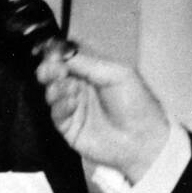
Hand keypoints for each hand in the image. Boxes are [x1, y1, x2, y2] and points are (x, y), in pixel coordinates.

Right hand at [36, 46, 169, 181]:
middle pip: (57, 72)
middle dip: (50, 69)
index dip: (59, 53)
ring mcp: (75, 106)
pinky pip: (56, 113)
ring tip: (61, 86)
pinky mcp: (69, 126)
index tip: (53, 53)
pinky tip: (70, 104)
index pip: (70, 56)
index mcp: (96, 70)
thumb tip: (61, 52)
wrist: (142, 140)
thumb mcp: (117, 74)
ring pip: (54, 91)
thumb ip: (88, 62)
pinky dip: (60, 106)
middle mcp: (83, 87)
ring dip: (54, 87)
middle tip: (48, 69)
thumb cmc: (138, 106)